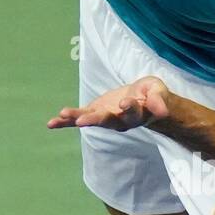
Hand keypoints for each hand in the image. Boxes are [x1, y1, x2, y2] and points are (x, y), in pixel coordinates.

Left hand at [47, 76, 171, 131]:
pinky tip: (51, 123)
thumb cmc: (152, 95)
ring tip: (61, 116)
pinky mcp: (95, 113)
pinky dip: (65, 121)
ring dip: (75, 118)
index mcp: (137, 113)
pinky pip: (79, 117)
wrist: (144, 100)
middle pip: (107, 120)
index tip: (125, 102)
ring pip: (90, 119)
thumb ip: (158, 100)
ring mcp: (106, 118)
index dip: (129, 107)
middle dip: (94, 120)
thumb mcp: (157, 91)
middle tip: (82, 121)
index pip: (133, 111)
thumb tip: (163, 110)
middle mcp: (120, 120)